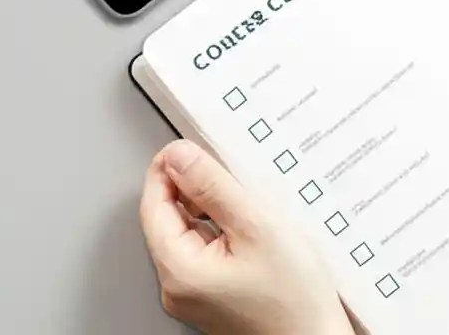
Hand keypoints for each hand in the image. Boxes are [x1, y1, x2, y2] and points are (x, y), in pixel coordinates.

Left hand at [139, 140, 354, 334]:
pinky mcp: (214, 297)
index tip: (188, 149)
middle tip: (230, 175)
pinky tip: (253, 231)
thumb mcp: (257, 226)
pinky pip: (208, 252)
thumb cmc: (295, 299)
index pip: (153, 206)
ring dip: (213, 210)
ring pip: (191, 235)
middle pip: (170, 220)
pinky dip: (225, 232)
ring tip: (250, 209)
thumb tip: (180, 157)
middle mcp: (178, 287)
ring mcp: (195, 295)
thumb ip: (213, 187)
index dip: (168, 171)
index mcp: (179, 271)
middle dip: (195, 190)